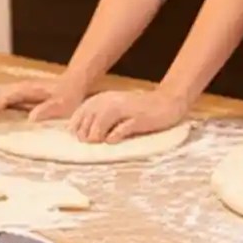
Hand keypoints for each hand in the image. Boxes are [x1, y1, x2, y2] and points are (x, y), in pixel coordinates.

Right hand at [0, 77, 87, 121]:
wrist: (73, 84)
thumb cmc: (68, 96)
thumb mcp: (62, 104)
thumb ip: (48, 110)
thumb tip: (30, 117)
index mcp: (29, 89)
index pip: (7, 97)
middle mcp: (22, 87)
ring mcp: (22, 90)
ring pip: (1, 94)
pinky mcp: (23, 94)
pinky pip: (6, 98)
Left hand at [69, 89, 187, 143]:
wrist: (166, 103)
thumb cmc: (137, 110)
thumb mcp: (115, 109)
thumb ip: (98, 118)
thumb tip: (80, 136)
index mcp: (103, 98)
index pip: (79, 114)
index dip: (77, 129)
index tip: (81, 140)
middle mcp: (111, 101)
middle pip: (88, 120)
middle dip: (86, 135)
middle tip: (92, 144)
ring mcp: (124, 109)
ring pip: (100, 124)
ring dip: (97, 136)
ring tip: (101, 143)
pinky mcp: (137, 119)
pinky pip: (120, 130)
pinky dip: (114, 137)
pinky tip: (114, 140)